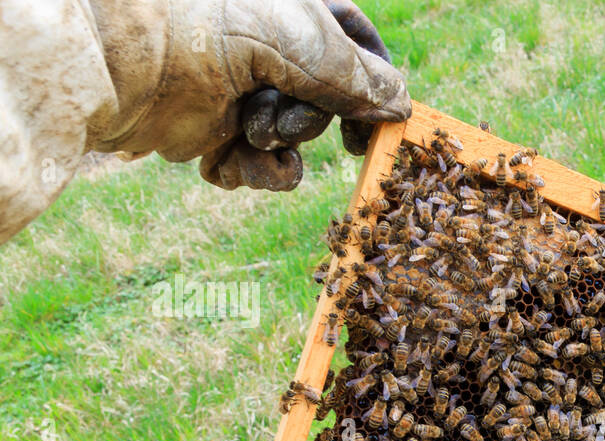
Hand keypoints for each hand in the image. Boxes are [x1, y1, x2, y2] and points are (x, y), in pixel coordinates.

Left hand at [86, 0, 410, 190]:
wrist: (113, 53)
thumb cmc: (209, 21)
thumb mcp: (304, 41)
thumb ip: (361, 77)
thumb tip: (402, 107)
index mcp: (289, 7)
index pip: (355, 40)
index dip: (374, 82)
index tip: (379, 121)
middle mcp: (263, 44)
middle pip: (326, 97)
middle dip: (312, 118)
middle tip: (285, 119)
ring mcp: (234, 89)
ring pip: (291, 136)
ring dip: (280, 144)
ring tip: (249, 131)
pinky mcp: (207, 131)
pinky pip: (255, 166)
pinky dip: (253, 172)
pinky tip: (235, 162)